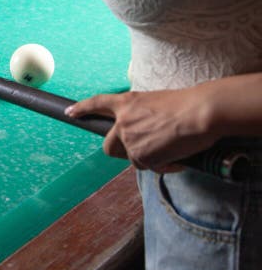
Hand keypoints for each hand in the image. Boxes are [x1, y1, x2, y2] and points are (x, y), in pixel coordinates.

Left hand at [65, 89, 217, 172]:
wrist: (200, 113)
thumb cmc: (187, 105)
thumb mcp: (156, 103)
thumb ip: (142, 116)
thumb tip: (145, 132)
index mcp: (127, 102)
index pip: (97, 103)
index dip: (82, 108)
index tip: (70, 112)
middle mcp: (122, 122)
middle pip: (108, 146)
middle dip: (120, 152)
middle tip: (141, 151)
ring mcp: (129, 139)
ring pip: (134, 159)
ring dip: (149, 158)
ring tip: (170, 147)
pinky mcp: (140, 155)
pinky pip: (150, 167)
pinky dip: (164, 165)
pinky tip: (177, 156)